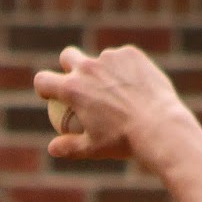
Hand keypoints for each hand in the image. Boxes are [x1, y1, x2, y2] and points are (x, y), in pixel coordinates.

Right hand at [33, 45, 201, 174]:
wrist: (158, 126)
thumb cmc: (122, 141)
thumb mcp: (92, 148)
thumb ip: (69, 146)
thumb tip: (52, 148)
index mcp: (72, 89)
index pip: (43, 80)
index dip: (44, 87)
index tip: (50, 94)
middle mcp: (87, 68)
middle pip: (68, 56)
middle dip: (68, 64)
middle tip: (79, 81)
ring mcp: (109, 57)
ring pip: (99, 59)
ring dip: (103, 71)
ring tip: (119, 93)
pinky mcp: (130, 53)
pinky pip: (122, 59)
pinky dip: (124, 70)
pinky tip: (136, 87)